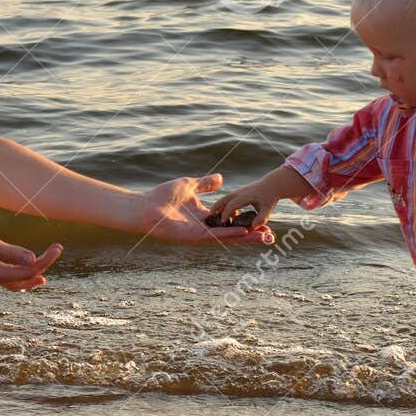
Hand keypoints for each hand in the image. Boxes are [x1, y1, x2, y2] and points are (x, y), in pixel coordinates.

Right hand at [0, 226, 62, 290]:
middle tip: (58, 247)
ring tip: (51, 255)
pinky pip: (13, 276)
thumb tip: (33, 260)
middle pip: (27, 277)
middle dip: (44, 263)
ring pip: (21, 279)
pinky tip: (31, 265)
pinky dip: (25, 271)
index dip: (45, 260)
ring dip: (37, 268)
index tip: (57, 247)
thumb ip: (11, 252)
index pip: (28, 271)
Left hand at [139, 173, 273, 244]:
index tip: (263, 220)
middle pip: (234, 232)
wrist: (144, 207)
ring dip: (246, 237)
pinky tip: (244, 232)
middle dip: (252, 234)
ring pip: (228, 236)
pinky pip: (215, 235)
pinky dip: (230, 234)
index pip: (230, 219)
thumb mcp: (189, 185)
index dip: (246, 221)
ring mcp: (201, 234)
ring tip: (265, 237)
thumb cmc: (161, 196)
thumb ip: (205, 184)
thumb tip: (221, 178)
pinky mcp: (194, 237)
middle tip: (271, 235)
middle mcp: (205, 227)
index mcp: (204, 216)